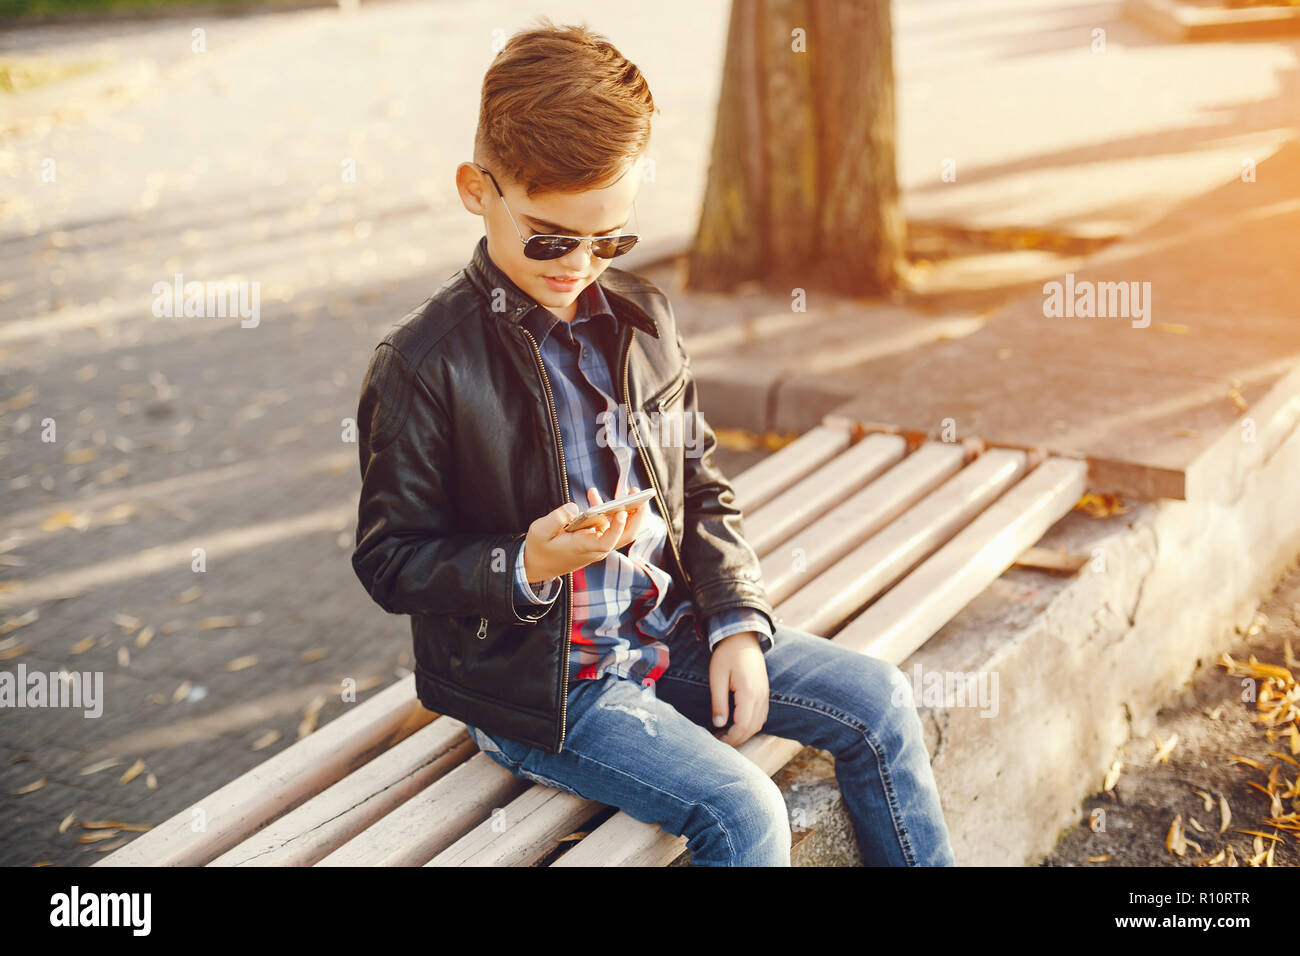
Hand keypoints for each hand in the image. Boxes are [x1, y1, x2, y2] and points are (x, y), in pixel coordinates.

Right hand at [523, 500, 628, 582]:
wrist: (538, 565)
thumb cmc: (539, 548)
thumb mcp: (539, 531)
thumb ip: (556, 518)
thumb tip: (575, 507)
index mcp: (583, 547)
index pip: (607, 541)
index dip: (617, 527)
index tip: (622, 511)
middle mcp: (595, 547)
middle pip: (625, 535)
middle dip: (637, 516)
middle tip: (641, 495)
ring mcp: (597, 544)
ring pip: (622, 530)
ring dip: (629, 511)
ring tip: (632, 491)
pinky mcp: (594, 539)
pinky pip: (607, 524)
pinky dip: (606, 510)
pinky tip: (593, 494)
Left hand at [708, 631, 768, 746]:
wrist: (743, 637)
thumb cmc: (727, 655)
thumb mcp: (717, 678)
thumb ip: (719, 702)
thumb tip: (718, 724)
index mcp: (749, 693)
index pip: (743, 726)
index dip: (731, 738)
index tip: (717, 741)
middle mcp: (761, 696)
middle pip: (752, 728)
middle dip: (737, 739)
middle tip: (719, 740)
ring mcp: (765, 695)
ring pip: (759, 724)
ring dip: (744, 733)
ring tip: (726, 734)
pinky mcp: (764, 693)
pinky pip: (761, 715)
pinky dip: (751, 724)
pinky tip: (737, 723)